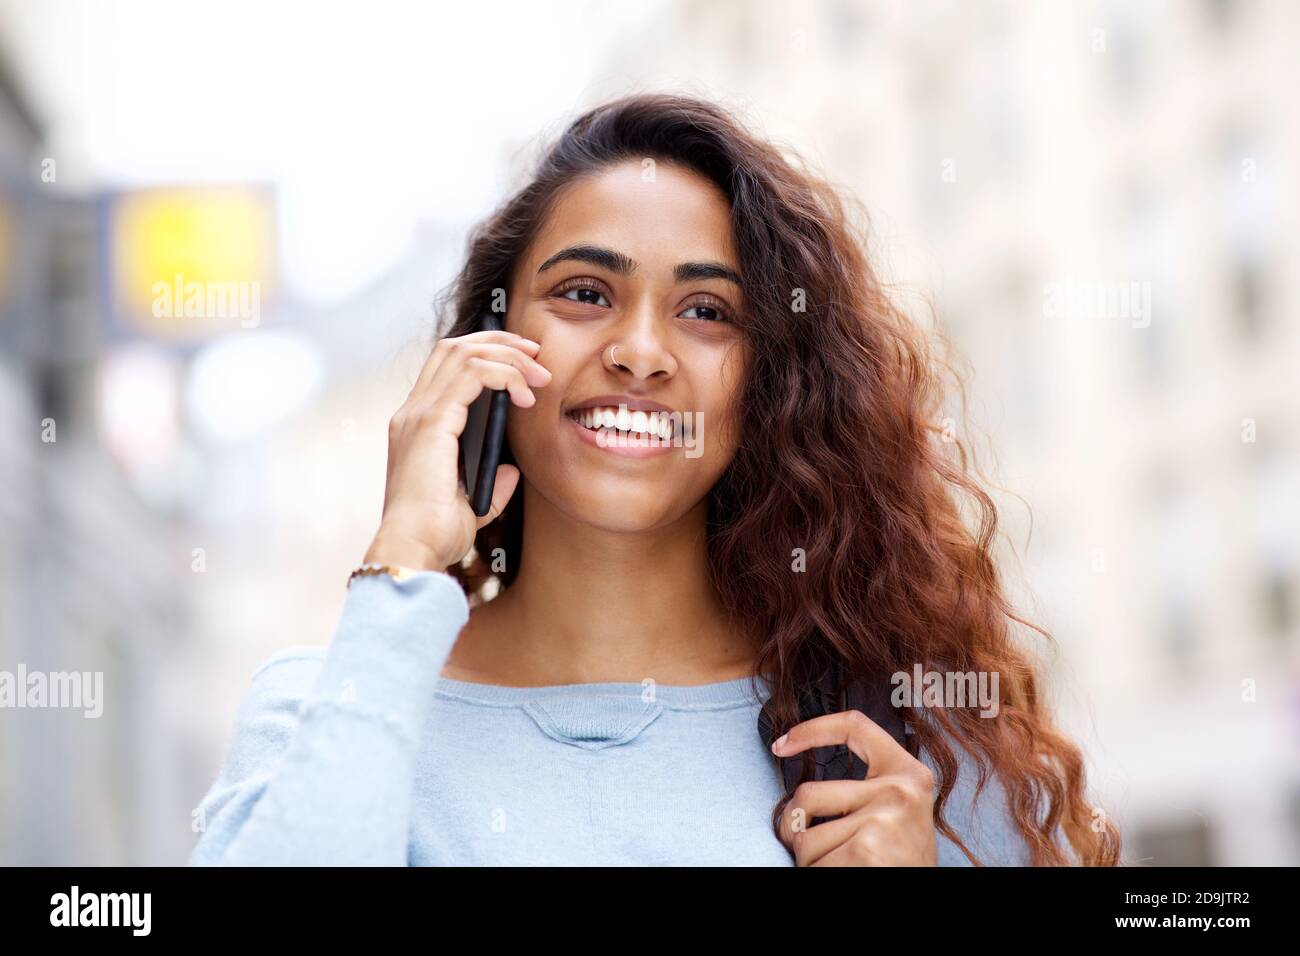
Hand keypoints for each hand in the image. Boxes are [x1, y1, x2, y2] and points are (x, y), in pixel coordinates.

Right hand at [364, 327, 551, 570]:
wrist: (415, 550)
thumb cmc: (435, 535)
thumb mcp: (471, 507)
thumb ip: (490, 485)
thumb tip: (511, 471)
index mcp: (416, 428)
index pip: (446, 367)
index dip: (487, 354)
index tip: (525, 365)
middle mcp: (412, 414)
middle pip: (453, 347)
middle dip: (500, 342)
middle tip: (536, 356)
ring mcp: (418, 415)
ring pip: (463, 352)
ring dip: (508, 356)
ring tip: (539, 375)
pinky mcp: (432, 423)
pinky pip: (472, 374)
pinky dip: (504, 374)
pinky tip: (524, 395)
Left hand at [772, 709, 937, 865]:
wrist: (923, 895)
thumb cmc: (902, 859)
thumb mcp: (895, 812)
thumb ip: (864, 792)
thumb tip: (801, 796)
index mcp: (908, 774)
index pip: (855, 726)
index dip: (812, 729)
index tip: (782, 743)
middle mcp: (899, 791)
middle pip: (808, 794)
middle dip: (794, 826)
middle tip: (809, 848)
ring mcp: (884, 819)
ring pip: (804, 836)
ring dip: (808, 860)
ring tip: (838, 865)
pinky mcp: (867, 849)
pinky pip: (813, 862)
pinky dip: (817, 873)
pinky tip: (844, 873)